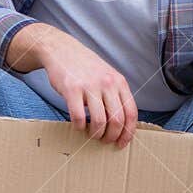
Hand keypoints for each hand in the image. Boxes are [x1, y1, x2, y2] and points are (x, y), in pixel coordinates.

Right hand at [9, 23, 137, 148]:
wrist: (61, 49)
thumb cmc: (84, 66)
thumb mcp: (107, 75)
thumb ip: (116, 94)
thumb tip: (121, 123)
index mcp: (119, 82)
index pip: (131, 112)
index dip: (128, 132)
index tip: (122, 143)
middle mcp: (107, 83)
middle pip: (117, 120)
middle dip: (112, 136)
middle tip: (105, 141)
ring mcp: (90, 86)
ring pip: (100, 121)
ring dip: (96, 134)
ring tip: (92, 135)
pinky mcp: (72, 89)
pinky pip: (79, 117)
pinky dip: (79, 127)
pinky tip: (78, 126)